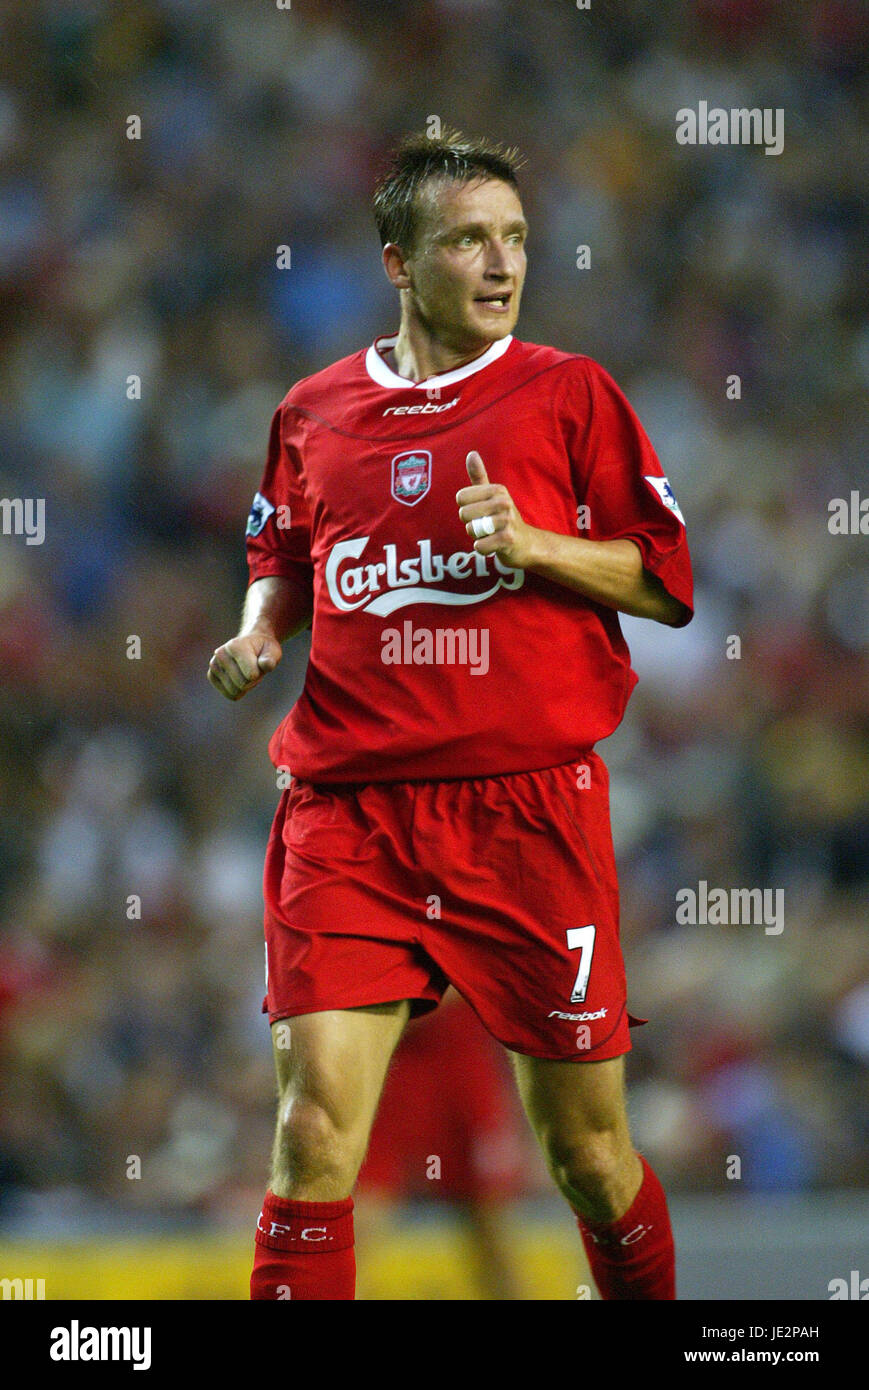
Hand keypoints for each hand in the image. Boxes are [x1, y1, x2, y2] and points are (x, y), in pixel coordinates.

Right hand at [207, 631, 281, 700]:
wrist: (252, 646)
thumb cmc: (264, 650)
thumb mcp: (272, 651)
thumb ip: (270, 659)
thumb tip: (266, 665)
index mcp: (235, 646)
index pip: (251, 675)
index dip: (260, 673)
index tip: (259, 663)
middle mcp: (221, 654)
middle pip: (242, 684)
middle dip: (253, 680)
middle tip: (254, 668)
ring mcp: (214, 665)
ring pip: (235, 691)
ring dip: (246, 686)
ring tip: (247, 672)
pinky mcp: (211, 675)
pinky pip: (229, 694)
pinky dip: (238, 690)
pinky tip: (239, 677)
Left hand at [456, 451, 538, 568]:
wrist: (526, 544)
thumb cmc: (503, 519)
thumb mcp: (493, 496)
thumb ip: (479, 476)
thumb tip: (471, 453)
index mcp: (497, 490)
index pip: (461, 497)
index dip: (467, 508)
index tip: (481, 512)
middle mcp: (503, 502)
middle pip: (464, 513)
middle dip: (471, 524)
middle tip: (487, 526)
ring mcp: (507, 520)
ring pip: (471, 529)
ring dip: (477, 536)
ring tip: (491, 535)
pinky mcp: (507, 539)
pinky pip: (479, 545)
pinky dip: (482, 548)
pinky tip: (494, 545)